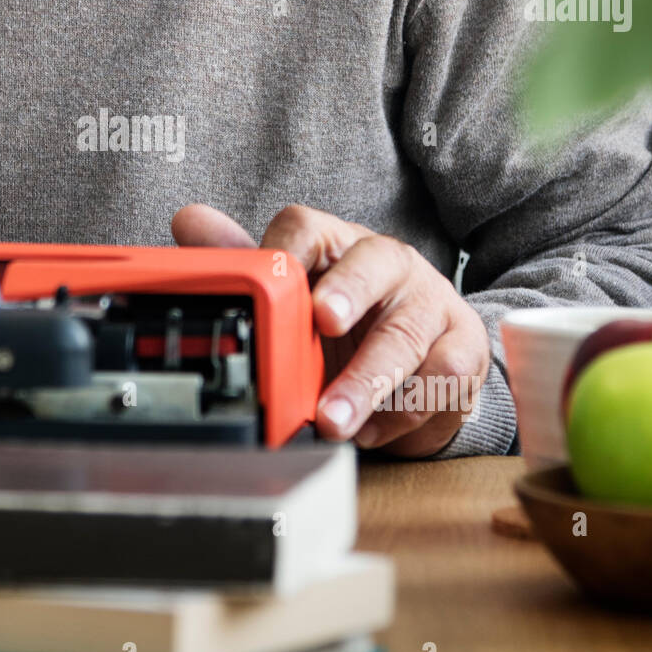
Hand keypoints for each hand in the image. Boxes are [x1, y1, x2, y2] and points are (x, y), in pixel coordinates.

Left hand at [172, 203, 487, 455]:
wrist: (423, 357)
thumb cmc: (348, 322)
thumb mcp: (293, 296)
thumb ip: (243, 262)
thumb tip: (188, 220)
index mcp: (338, 244)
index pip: (310, 229)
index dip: (291, 249)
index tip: (277, 274)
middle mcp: (389, 264)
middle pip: (372, 267)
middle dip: (347, 294)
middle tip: (322, 323)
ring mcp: (430, 303)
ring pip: (405, 336)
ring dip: (367, 383)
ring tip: (333, 421)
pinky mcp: (462, 348)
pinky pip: (440, 379)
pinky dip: (401, 413)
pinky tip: (369, 431)